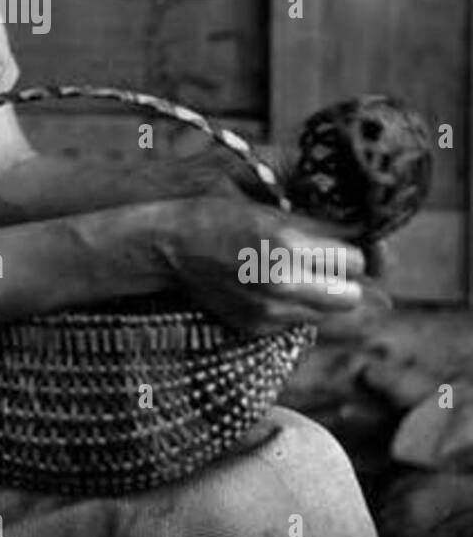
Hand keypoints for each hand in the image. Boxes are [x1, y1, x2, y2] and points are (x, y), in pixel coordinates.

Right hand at [161, 196, 365, 334]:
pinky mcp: (258, 327)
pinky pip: (299, 321)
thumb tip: (367, 246)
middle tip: (330, 261)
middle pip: (351, 296)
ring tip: (296, 270)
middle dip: (346, 279)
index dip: (354, 248)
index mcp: (288, 245)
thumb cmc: (220, 215)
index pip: (356, 260)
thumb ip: (322, 226)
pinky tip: (271, 283)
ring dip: (322, 293)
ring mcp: (270, 312)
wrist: (170, 246)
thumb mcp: (273, 209)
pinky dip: (295, 305)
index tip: (344, 242)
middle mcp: (282, 284)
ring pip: (328, 312)